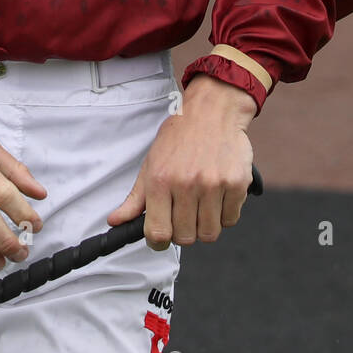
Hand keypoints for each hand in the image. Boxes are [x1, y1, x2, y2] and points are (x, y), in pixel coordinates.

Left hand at [107, 75, 254, 246]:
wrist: (212, 111)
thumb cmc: (179, 138)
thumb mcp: (151, 164)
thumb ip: (135, 198)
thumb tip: (115, 222)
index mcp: (161, 180)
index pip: (158, 233)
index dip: (158, 241)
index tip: (161, 237)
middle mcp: (186, 183)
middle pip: (186, 238)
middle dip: (183, 231)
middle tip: (184, 213)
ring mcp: (213, 184)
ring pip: (209, 233)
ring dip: (204, 224)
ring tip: (201, 204)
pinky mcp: (237, 183)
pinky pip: (231, 220)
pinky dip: (225, 214)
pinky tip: (218, 196)